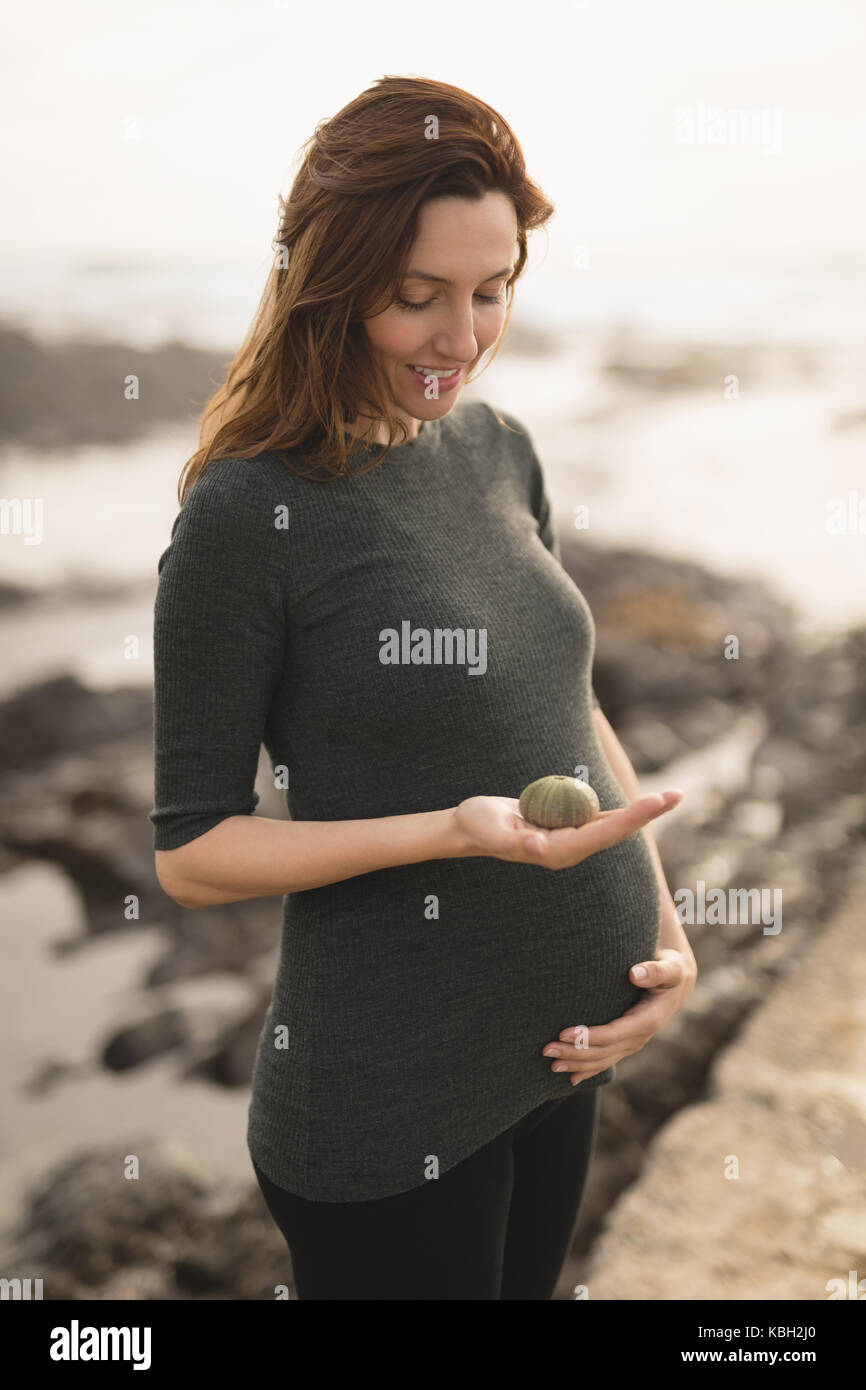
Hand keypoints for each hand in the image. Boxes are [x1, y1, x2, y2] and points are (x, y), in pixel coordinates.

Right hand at [454, 789, 682, 867]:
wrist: (468, 829)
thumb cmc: (478, 827)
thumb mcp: (494, 831)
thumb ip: (517, 841)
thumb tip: (541, 848)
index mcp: (559, 851)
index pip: (603, 832)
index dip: (632, 817)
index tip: (656, 802)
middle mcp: (570, 848)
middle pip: (617, 830)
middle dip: (647, 814)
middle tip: (678, 795)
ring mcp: (569, 838)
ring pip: (612, 824)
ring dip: (640, 812)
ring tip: (669, 798)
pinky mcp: (564, 828)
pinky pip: (596, 818)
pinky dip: (620, 811)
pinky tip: (640, 806)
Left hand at [542, 948, 696, 1082]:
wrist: (677, 985)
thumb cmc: (670, 971)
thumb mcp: (670, 969)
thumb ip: (655, 970)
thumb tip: (635, 973)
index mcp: (648, 1020)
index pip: (613, 1034)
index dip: (587, 1036)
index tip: (563, 1033)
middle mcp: (639, 1037)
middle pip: (603, 1051)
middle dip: (575, 1052)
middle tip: (547, 1049)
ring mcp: (632, 1043)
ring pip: (602, 1060)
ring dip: (576, 1063)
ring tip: (551, 1064)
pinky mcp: (626, 1044)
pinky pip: (606, 1060)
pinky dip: (588, 1070)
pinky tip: (571, 1077)